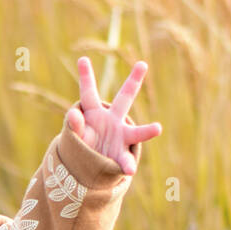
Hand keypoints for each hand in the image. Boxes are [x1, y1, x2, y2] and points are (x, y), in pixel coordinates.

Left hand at [64, 57, 161, 174]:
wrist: (92, 165)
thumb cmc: (85, 144)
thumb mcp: (76, 134)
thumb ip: (74, 125)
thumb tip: (72, 114)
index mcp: (95, 113)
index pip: (88, 93)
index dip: (86, 77)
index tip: (82, 59)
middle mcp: (112, 120)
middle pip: (124, 98)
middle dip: (133, 81)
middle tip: (142, 64)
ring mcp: (120, 137)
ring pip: (136, 132)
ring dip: (147, 131)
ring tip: (157, 128)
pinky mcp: (121, 156)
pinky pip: (125, 162)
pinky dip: (127, 166)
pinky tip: (129, 170)